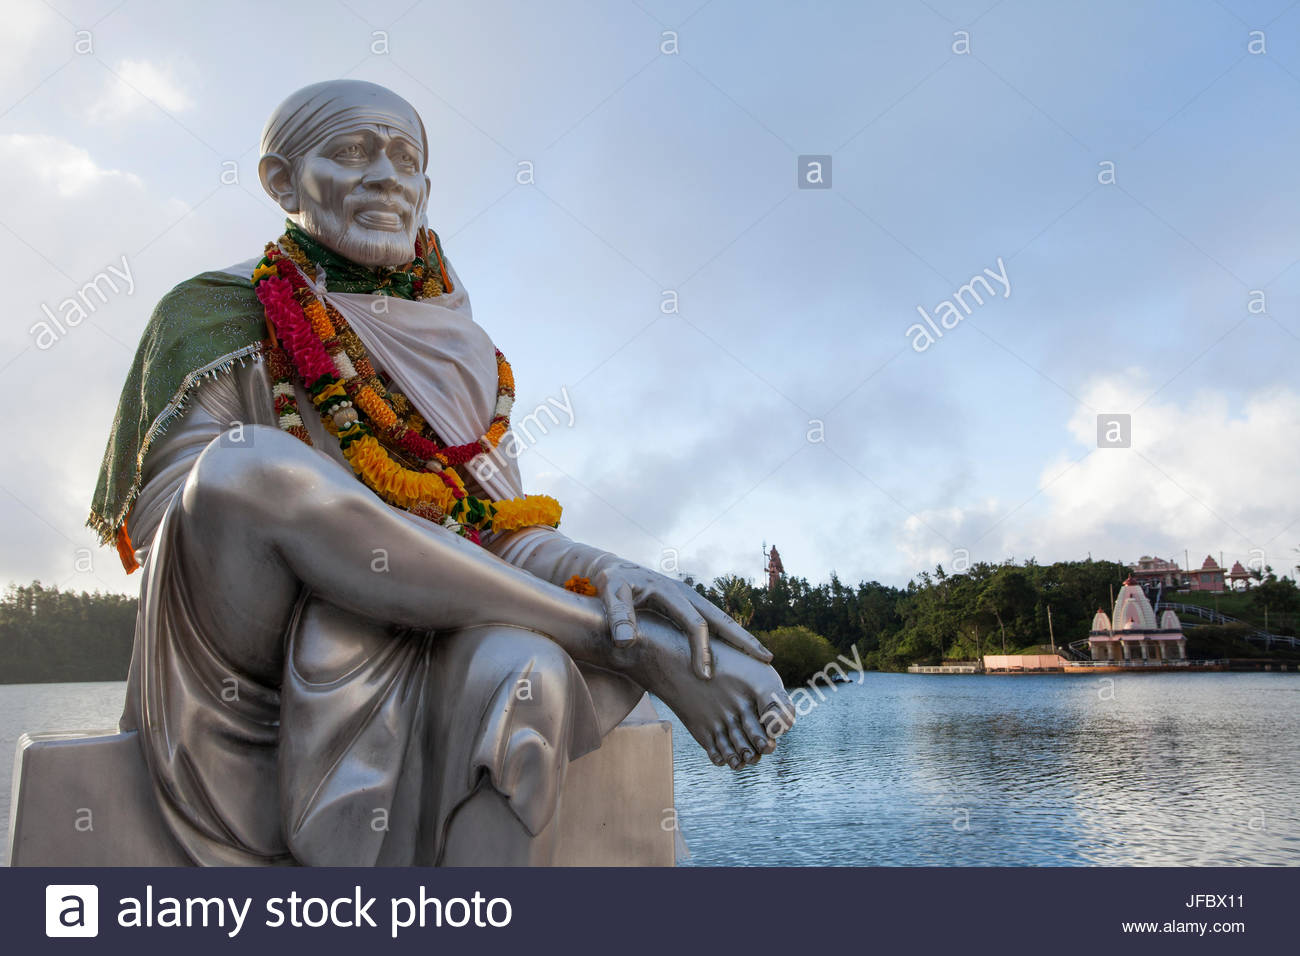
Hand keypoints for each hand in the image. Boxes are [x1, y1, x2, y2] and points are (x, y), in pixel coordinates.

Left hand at [590, 559, 772, 679]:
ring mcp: (688, 599)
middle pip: (720, 618)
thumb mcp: (609, 593)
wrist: (612, 569)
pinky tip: (736, 652)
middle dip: (743, 640)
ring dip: (741, 638)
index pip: (694, 624)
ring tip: (761, 657)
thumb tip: (625, 641)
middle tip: (765, 660)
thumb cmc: (610, 583)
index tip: (707, 675)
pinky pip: (712, 622)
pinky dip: (727, 636)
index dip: (702, 649)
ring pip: (721, 619)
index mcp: (670, 591)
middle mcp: (685, 594)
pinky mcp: (686, 606)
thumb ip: (616, 615)